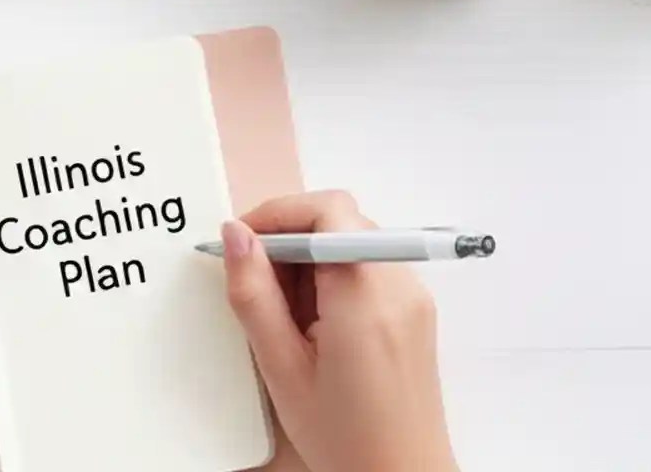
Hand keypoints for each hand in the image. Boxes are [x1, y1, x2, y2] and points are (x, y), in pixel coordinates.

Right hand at [222, 191, 456, 471]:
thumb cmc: (345, 440)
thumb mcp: (281, 368)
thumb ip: (254, 294)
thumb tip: (236, 235)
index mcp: (366, 298)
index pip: (327, 210)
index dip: (278, 215)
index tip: (242, 242)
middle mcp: (400, 286)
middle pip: (340, 221)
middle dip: (291, 241)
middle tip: (258, 287)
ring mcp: (414, 297)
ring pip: (352, 242)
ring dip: (311, 263)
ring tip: (287, 319)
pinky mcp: (415, 311)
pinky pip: (369, 267)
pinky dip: (333, 280)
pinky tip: (314, 326)